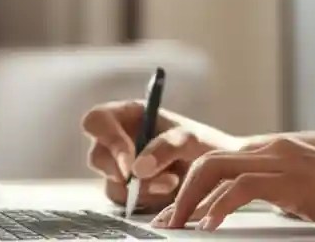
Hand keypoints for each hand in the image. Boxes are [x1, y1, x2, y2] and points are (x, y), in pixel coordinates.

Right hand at [81, 101, 242, 212]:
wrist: (218, 171)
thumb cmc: (203, 143)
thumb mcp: (188, 137)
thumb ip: (164, 146)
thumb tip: (138, 169)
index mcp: (127, 115)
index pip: (96, 120)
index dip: (106, 138)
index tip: (129, 159)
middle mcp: (119, 139)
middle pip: (97, 157)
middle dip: (125, 172)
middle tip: (152, 177)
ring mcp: (122, 166)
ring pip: (111, 182)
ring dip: (142, 188)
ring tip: (172, 183)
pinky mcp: (129, 189)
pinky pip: (124, 200)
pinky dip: (146, 199)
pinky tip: (168, 192)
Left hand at [153, 137, 314, 237]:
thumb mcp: (305, 196)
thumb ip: (279, 195)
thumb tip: (250, 211)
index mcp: (275, 150)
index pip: (219, 160)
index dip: (190, 185)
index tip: (176, 212)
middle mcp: (273, 148)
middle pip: (207, 160)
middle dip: (179, 190)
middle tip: (165, 221)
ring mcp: (281, 159)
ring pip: (214, 168)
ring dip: (189, 199)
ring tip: (177, 225)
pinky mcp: (291, 179)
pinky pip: (240, 187)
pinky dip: (217, 206)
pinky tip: (209, 225)